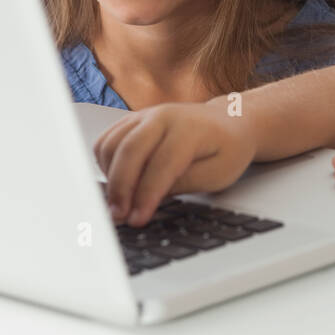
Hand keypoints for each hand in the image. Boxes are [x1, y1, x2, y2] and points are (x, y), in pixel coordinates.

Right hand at [95, 101, 256, 225]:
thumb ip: (182, 185)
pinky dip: (105, 165)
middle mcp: (163, 116)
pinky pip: (106, 141)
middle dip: (120, 188)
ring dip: (109, 177)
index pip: (162, 163)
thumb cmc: (227, 150)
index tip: (138, 219)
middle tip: (119, 216)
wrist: (230, 123)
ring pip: (111, 144)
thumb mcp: (217, 175)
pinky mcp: (133, 121)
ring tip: (120, 203)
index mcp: (190, 128)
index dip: (147, 195)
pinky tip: (119, 184)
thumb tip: (146, 199)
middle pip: (129, 150)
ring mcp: (145, 116)